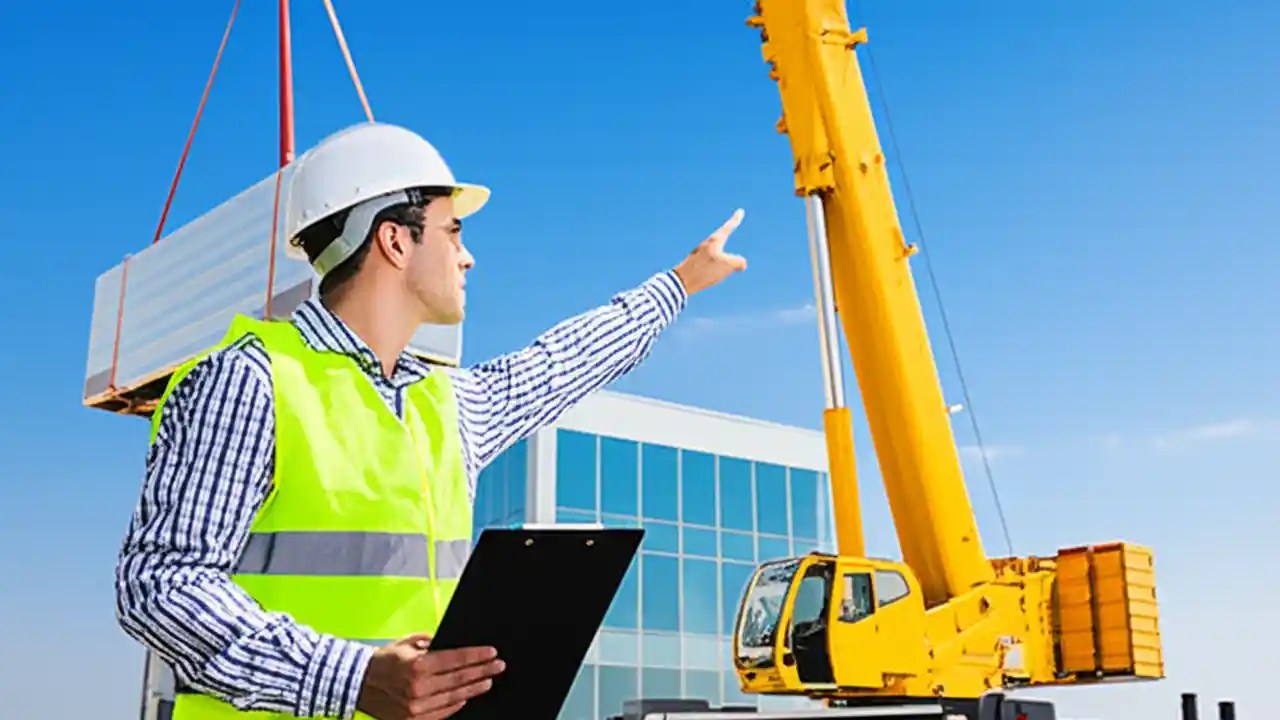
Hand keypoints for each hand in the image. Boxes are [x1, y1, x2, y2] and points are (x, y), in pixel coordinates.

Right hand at [356, 633, 504, 719]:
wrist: (357, 682)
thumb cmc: (383, 661)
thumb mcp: (407, 643)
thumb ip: (431, 642)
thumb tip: (450, 644)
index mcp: (417, 665)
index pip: (456, 660)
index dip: (477, 656)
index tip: (492, 653)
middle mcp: (418, 688)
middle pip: (459, 679)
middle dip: (482, 671)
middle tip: (498, 666)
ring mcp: (416, 707)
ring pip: (453, 698)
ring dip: (472, 689)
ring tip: (487, 681)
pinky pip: (441, 713)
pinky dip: (455, 705)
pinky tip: (465, 697)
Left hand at [673, 208, 747, 294]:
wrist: (681, 281)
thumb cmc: (704, 271)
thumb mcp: (727, 266)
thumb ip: (739, 262)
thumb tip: (742, 264)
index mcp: (714, 241)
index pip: (728, 228)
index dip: (735, 220)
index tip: (740, 211)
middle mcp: (706, 244)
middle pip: (720, 237)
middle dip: (727, 233)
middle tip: (733, 224)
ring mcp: (699, 253)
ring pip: (716, 251)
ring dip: (722, 256)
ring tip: (723, 264)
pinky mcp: (694, 263)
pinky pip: (709, 261)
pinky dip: (715, 266)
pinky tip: (712, 275)